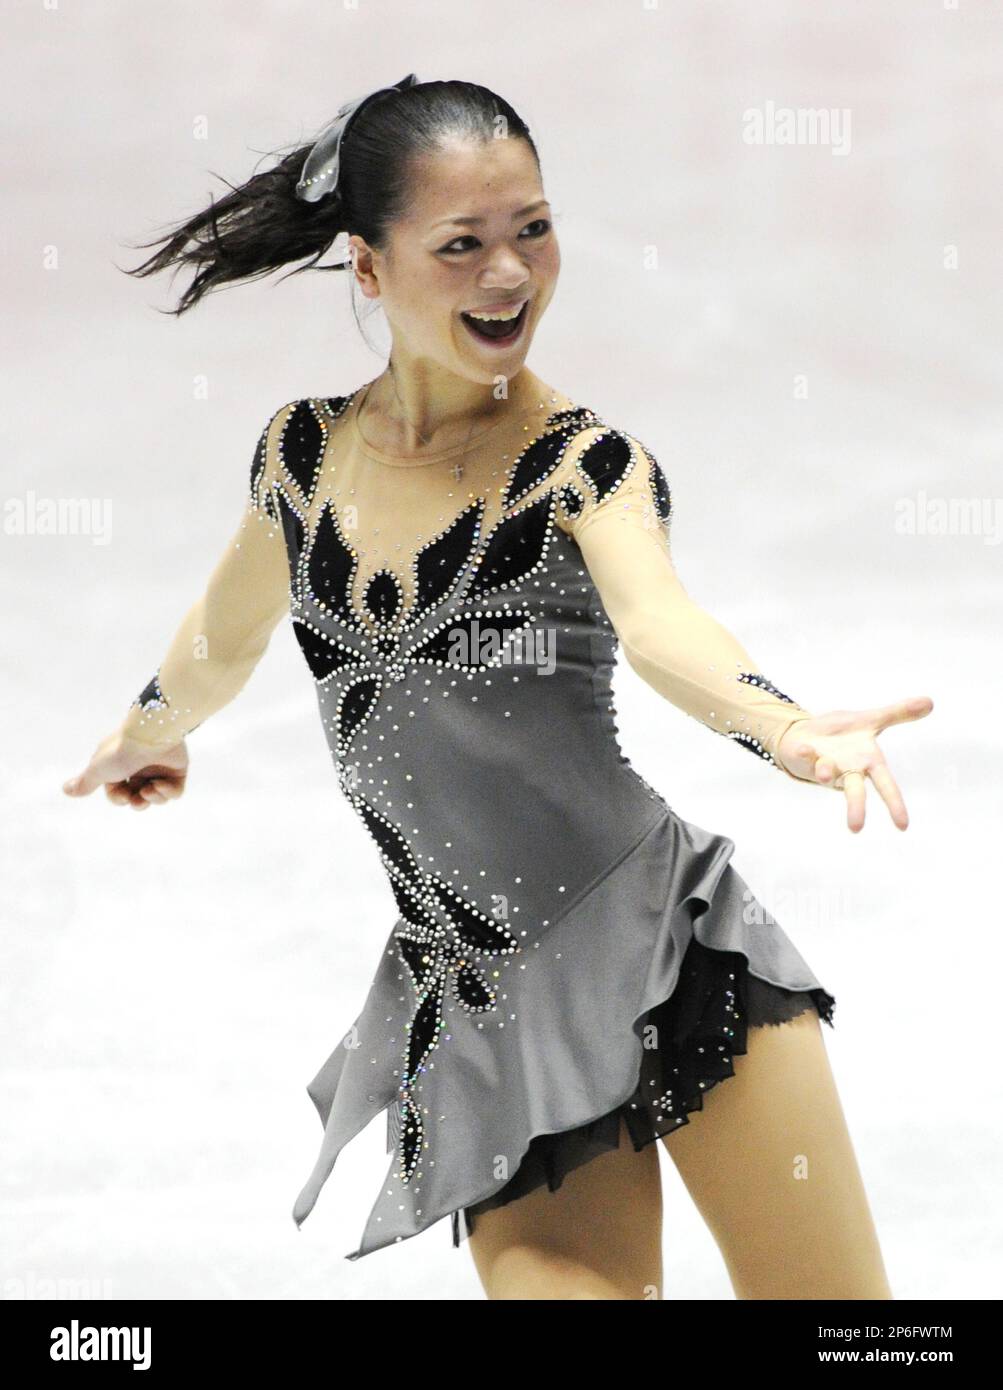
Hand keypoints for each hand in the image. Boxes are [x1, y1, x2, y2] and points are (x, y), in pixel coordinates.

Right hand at [62, 730, 188, 809]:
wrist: (151, 734)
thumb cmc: (121, 751)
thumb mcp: (97, 769)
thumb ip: (84, 782)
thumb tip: (65, 790)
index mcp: (118, 764)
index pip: (117, 791)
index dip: (118, 799)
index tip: (122, 796)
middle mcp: (138, 766)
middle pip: (137, 796)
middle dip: (138, 803)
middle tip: (138, 799)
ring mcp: (158, 767)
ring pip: (157, 796)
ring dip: (154, 798)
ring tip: (151, 789)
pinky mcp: (177, 768)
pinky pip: (175, 790)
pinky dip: (169, 792)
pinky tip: (162, 785)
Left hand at [776, 695, 933, 832]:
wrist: (807, 731)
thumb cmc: (841, 734)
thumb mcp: (870, 720)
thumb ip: (897, 714)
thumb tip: (930, 701)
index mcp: (867, 762)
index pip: (885, 785)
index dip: (894, 804)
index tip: (903, 826)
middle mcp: (847, 770)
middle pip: (855, 791)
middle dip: (856, 807)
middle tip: (855, 828)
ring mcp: (825, 766)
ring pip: (827, 774)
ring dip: (827, 772)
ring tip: (825, 771)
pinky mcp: (805, 758)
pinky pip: (804, 756)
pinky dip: (804, 753)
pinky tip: (803, 749)